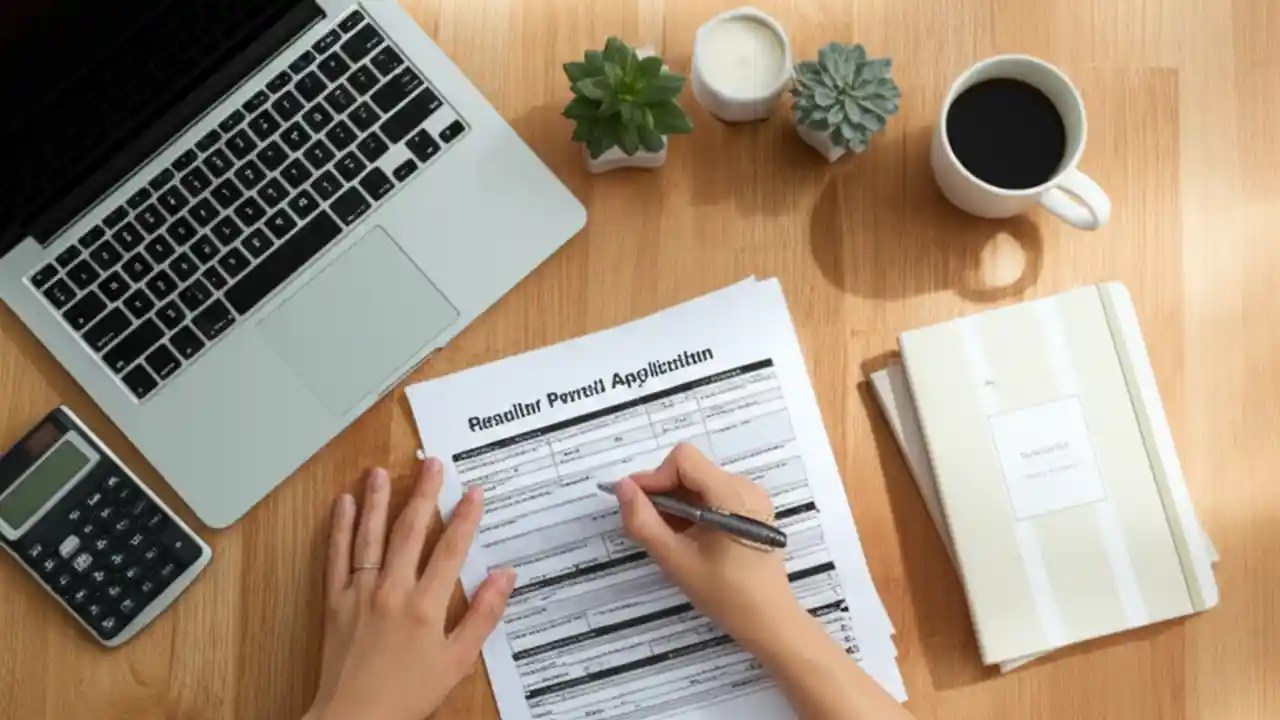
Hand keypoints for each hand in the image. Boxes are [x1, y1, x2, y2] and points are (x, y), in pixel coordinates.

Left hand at [305, 460, 516, 719]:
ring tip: (381, 471)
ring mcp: (360, 593)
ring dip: (377, 500)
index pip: (451, 549)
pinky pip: (336, 556)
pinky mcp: (335, 601)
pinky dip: (339, 528)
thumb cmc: (408, 694)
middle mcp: (392, 591)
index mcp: (425, 605)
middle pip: (411, 531)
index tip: (474, 491)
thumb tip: (505, 575)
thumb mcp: (458, 661)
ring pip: (370, 536)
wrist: (356, 718)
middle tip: (431, 464)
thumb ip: (482, 615)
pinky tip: (343, 504)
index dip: (465, 517)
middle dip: (424, 494)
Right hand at [612, 444, 806, 654]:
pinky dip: (693, 510)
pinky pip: (713, 494)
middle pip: (691, 470)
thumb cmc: (725, 594)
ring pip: (699, 482)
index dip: (654, 477)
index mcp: (732, 494)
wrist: (769, 620)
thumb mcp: (676, 560)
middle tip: (649, 527)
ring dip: (676, 503)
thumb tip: (622, 487)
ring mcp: (751, 497)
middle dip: (663, 493)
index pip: (683, 459)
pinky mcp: (752, 509)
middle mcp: (745, 487)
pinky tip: (688, 538)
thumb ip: (644, 521)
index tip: (637, 505)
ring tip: (669, 537)